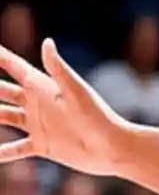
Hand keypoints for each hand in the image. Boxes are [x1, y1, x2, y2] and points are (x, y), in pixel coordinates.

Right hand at [0, 39, 128, 175]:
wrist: (112, 147)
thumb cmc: (98, 116)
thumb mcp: (76, 91)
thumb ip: (59, 69)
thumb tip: (47, 42)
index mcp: (45, 87)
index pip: (16, 68)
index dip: (1, 57)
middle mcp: (39, 104)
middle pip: (3, 91)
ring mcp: (39, 124)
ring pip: (3, 117)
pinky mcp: (42, 145)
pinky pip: (14, 149)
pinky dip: (1, 152)